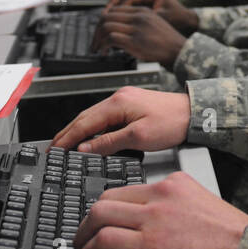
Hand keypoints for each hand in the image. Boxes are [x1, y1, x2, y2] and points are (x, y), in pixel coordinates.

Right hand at [52, 86, 190, 153]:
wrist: (194, 113)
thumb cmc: (173, 122)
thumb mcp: (138, 137)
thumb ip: (109, 143)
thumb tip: (85, 149)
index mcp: (118, 103)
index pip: (84, 123)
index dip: (67, 138)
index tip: (54, 150)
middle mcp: (119, 98)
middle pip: (84, 117)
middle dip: (67, 134)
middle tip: (52, 149)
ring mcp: (125, 100)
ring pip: (94, 117)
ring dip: (79, 131)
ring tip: (66, 145)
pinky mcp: (132, 105)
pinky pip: (105, 117)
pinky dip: (93, 128)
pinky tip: (90, 138)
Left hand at [73, 172, 247, 248]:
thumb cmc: (235, 240)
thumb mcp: (204, 209)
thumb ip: (177, 210)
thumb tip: (158, 228)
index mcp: (177, 184)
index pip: (129, 189)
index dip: (110, 207)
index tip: (105, 220)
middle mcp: (162, 195)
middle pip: (107, 198)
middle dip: (90, 219)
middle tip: (85, 235)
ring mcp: (153, 217)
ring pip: (98, 215)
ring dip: (83, 235)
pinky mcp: (148, 244)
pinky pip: (104, 241)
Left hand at [95, 7, 188, 66]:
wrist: (179, 50)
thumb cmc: (168, 41)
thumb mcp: (155, 23)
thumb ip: (139, 21)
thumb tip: (119, 28)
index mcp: (143, 11)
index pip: (114, 10)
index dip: (103, 21)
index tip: (100, 31)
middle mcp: (138, 17)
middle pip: (107, 16)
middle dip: (96, 30)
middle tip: (95, 41)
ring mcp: (136, 29)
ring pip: (106, 26)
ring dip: (97, 39)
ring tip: (98, 48)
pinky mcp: (134, 41)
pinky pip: (110, 39)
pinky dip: (103, 45)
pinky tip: (105, 52)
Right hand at [105, 0, 199, 33]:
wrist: (188, 20)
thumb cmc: (178, 19)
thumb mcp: (161, 20)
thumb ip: (144, 20)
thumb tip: (127, 25)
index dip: (120, 7)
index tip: (112, 17)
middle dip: (113, 3)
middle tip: (104, 15)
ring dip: (115, 5)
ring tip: (107, 16)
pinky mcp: (145, 0)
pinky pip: (128, 1)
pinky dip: (121, 8)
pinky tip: (116, 18)